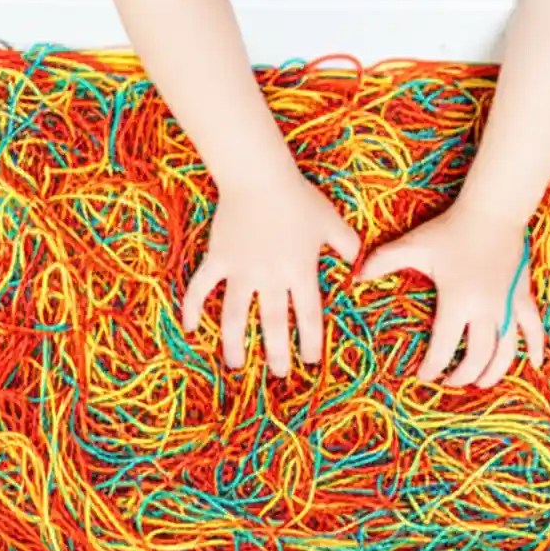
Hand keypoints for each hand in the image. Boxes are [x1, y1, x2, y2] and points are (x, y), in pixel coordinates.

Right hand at [182, 171, 360, 376]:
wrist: (259, 176)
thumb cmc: (298, 198)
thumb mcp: (331, 221)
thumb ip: (348, 246)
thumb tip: (360, 268)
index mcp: (300, 272)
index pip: (307, 316)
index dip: (310, 341)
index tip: (310, 360)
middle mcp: (270, 277)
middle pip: (273, 324)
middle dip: (277, 353)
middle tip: (279, 374)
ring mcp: (241, 270)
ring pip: (235, 316)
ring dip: (234, 343)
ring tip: (236, 365)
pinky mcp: (218, 259)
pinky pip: (201, 287)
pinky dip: (192, 307)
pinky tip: (189, 327)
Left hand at [358, 204, 544, 387]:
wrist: (493, 210)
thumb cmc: (450, 229)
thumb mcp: (414, 245)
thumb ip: (383, 261)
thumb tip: (354, 276)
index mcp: (457, 302)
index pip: (444, 347)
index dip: (433, 367)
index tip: (424, 376)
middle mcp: (486, 310)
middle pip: (477, 357)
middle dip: (462, 375)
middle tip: (450, 381)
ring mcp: (508, 305)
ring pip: (506, 351)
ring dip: (494, 371)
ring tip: (481, 383)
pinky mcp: (523, 297)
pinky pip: (534, 329)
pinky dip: (537, 348)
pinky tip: (536, 364)